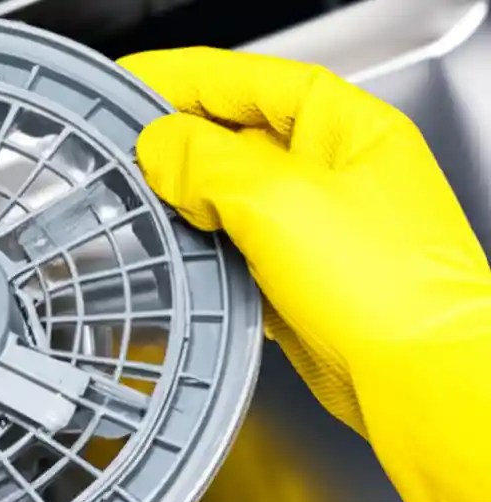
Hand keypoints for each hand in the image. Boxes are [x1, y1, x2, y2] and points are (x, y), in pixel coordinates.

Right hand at [119, 48, 490, 501]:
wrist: (417, 384)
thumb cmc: (387, 291)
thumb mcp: (279, 202)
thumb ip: (208, 162)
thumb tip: (161, 147)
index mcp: (347, 127)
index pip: (249, 79)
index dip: (182, 78)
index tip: (129, 85)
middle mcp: (337, 170)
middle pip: (238, 134)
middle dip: (179, 143)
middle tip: (123, 154)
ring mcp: (321, 226)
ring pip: (234, 194)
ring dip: (189, 200)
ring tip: (142, 203)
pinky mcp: (303, 278)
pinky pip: (238, 247)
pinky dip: (205, 249)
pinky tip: (179, 256)